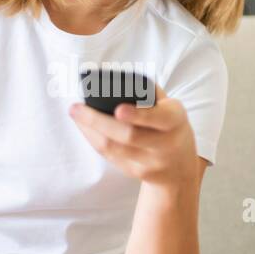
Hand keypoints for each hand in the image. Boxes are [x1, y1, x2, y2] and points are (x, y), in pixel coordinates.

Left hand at [69, 83, 197, 188]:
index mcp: (175, 121)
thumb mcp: (170, 108)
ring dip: (90, 130)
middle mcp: (165, 145)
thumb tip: (115, 81)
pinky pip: (110, 156)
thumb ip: (149, 94)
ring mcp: (150, 163)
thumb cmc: (169, 126)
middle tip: (76, 107)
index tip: (118, 109)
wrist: (179, 168)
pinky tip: (84, 127)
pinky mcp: (136, 173)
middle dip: (98, 121)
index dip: (138, 115)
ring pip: (114, 148)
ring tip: (75, 113)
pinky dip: (93, 140)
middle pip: (128, 136)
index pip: (158, 118)